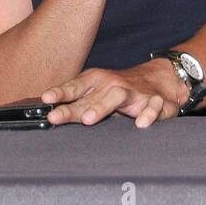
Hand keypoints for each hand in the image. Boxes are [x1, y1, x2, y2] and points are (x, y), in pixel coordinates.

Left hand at [41, 61, 185, 128]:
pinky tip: (140, 124)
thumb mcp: (98, 94)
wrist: (160, 80)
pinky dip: (147, 114)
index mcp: (97, 81)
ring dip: (101, 106)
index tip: (45, 99)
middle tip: (56, 117)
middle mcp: (112, 84)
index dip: (60, 92)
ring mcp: (134, 92)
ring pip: (116, 96)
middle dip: (72, 108)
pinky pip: (152, 107)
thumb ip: (78, 104)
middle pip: (90, 96)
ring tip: (88, 119)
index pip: (75, 87)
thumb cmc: (121, 91)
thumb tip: (51, 114)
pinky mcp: (155, 102)